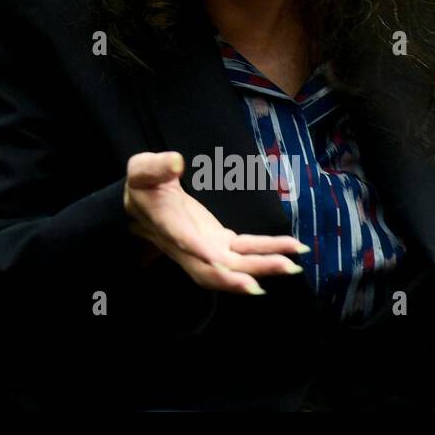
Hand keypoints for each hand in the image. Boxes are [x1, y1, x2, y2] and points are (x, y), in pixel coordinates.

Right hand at [123, 150, 307, 294]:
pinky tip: (292, 249)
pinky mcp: (219, 243)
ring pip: (234, 266)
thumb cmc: (143, 186)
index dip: (198, 250)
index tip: (217, 258)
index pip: (182, 240)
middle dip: (245, 273)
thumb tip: (177, 162)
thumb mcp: (142, 170)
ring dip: (263, 268)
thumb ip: (157, 167)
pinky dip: (268, 252)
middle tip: (275, 268)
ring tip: (292, 265)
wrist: (142, 207)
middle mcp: (188, 245)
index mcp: (167, 225)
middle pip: (215, 268)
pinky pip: (245, 251)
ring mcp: (206, 248)